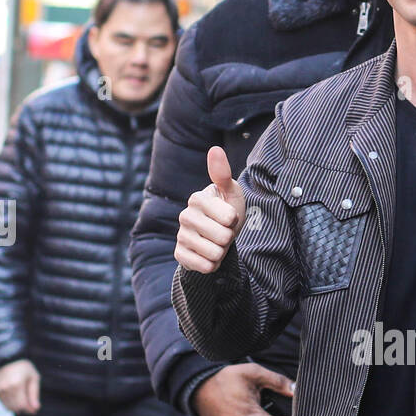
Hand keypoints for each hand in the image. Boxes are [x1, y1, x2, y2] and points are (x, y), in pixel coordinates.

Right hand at [0, 359, 40, 414]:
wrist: (8, 359)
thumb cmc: (25, 369)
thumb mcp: (34, 378)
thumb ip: (34, 395)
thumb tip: (35, 410)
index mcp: (17, 384)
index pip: (22, 405)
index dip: (29, 409)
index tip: (34, 410)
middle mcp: (6, 387)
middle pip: (15, 407)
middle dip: (24, 409)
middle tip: (30, 405)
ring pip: (9, 407)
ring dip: (17, 407)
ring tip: (24, 400)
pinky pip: (4, 403)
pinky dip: (11, 404)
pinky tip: (16, 398)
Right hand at [175, 146, 246, 272]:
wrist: (215, 238)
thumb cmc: (226, 211)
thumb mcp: (230, 193)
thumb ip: (223, 174)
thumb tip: (215, 149)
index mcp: (197, 198)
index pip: (230, 218)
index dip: (234, 220)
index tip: (228, 217)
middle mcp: (185, 216)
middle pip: (224, 237)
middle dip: (229, 238)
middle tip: (222, 232)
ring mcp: (181, 236)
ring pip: (215, 254)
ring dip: (221, 251)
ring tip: (216, 242)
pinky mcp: (180, 255)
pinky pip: (206, 266)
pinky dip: (212, 264)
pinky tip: (207, 254)